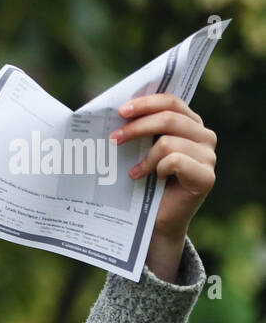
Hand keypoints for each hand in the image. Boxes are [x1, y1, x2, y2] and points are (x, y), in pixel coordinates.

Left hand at [113, 93, 216, 243]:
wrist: (155, 219)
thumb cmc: (145, 182)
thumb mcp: (140, 149)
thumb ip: (138, 128)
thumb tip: (113, 111)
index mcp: (190, 123)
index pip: (171, 102)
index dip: (146, 103)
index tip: (120, 111)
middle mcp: (204, 136)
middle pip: (169, 118)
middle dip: (137, 127)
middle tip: (113, 139)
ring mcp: (208, 156)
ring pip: (168, 142)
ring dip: (146, 157)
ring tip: (134, 171)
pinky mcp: (206, 177)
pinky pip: (175, 161)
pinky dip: (157, 168)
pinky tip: (152, 178)